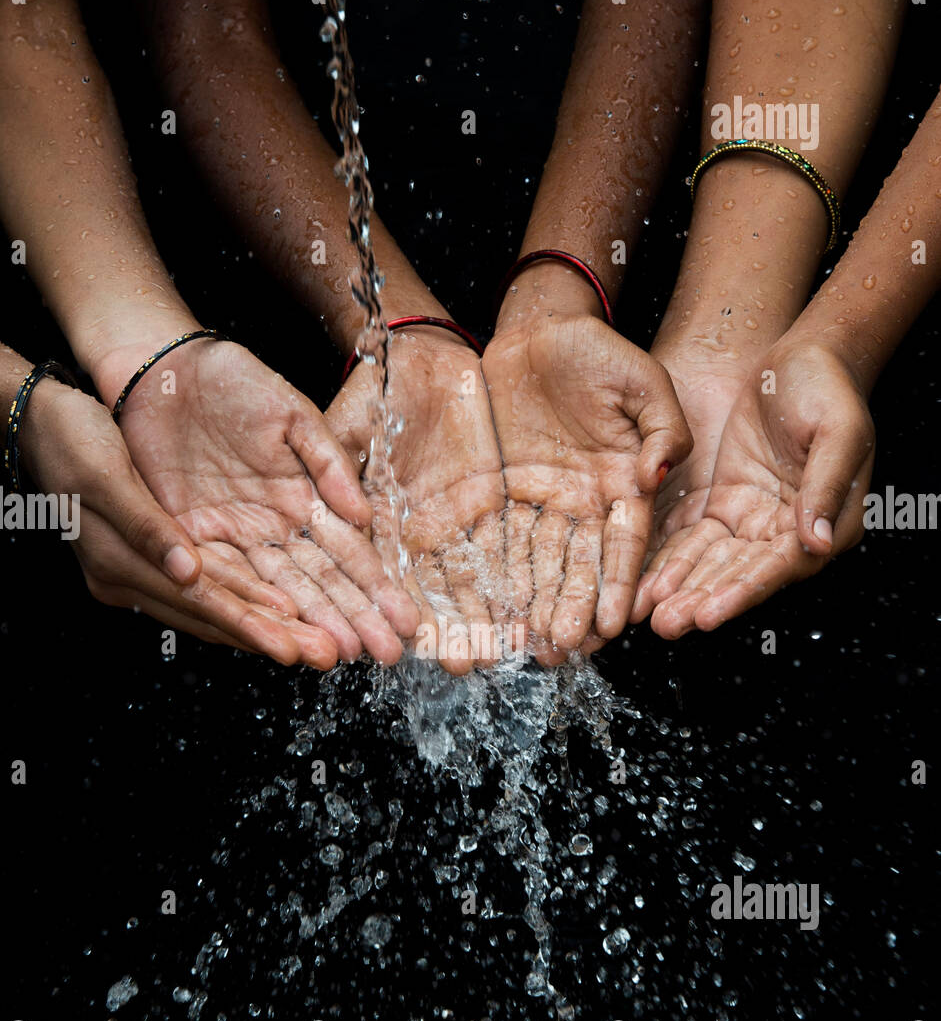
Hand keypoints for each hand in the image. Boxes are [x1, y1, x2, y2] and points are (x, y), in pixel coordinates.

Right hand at [19, 377, 329, 663]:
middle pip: (212, 616)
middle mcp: (129, 579)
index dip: (246, 620)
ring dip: (266, 628)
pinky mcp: (153, 562)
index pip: (196, 600)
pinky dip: (245, 603)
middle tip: (324, 654)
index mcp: (117, 562)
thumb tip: (186, 571)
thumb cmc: (71, 440)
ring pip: (214, 610)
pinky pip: (207, 591)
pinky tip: (281, 613)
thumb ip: (146, 526)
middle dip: (271, 636)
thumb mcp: (105, 476)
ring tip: (316, 645)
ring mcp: (142, 574)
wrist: (43, 424)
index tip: (290, 641)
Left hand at [111, 338, 417, 665]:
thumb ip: (329, 464)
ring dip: (309, 625)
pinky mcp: (189, 539)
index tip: (406, 619)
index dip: (378, 587)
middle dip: (354, 620)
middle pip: (320, 582)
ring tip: (338, 655)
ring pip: (278, 591)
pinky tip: (282, 635)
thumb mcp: (294, 415)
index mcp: (306, 498)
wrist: (163, 369)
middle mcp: (274, 527)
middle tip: (386, 654)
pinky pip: (225, 580)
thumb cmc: (232, 381)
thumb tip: (365, 516)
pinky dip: (252, 609)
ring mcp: (235, 536)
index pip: (350, 553)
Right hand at [326, 330, 514, 674]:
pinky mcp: (504, 501)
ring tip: (516, 652)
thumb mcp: (346, 425)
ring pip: (488, 577)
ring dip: (500, 616)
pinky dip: (536, 577)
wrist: (425, 354)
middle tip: (467, 666)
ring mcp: (466, 521)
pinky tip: (546, 609)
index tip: (407, 647)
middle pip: (443, 590)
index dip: (399, 613)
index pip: (390, 578)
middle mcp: (428, 533)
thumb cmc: (376, 386)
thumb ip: (339, 469)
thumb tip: (343, 512)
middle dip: (457, 629)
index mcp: (383, 523)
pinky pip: (524, 544)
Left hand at [481, 314, 691, 658]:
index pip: (622, 546)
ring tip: (521, 647)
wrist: (539, 330)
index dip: (617, 586)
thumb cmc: (597, 351)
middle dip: (568, 613)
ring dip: (527, 608)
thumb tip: (657, 473)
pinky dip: (486, 576)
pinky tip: (481, 610)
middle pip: (575, 568)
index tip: (613, 625)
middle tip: (558, 652)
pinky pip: (489, 541)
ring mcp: (537, 504)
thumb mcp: (643, 379)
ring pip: (532, 566)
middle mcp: (580, 506)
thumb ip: (663, 425)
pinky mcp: (496, 495)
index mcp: (621, 487)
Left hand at [632, 339, 874, 636]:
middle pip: (737, 574)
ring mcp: (747, 519)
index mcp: (825, 522)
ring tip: (646, 614)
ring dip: (677, 589)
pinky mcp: (719, 504)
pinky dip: (663, 562)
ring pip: (708, 563)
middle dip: (701, 601)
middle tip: (668, 625)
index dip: (743, 592)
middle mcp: (784, 530)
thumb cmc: (829, 387)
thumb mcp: (840, 430)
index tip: (710, 613)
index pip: (779, 567)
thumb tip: (815, 541)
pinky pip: (686, 537)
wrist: (799, 357)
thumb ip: (827, 485)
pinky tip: (641, 584)